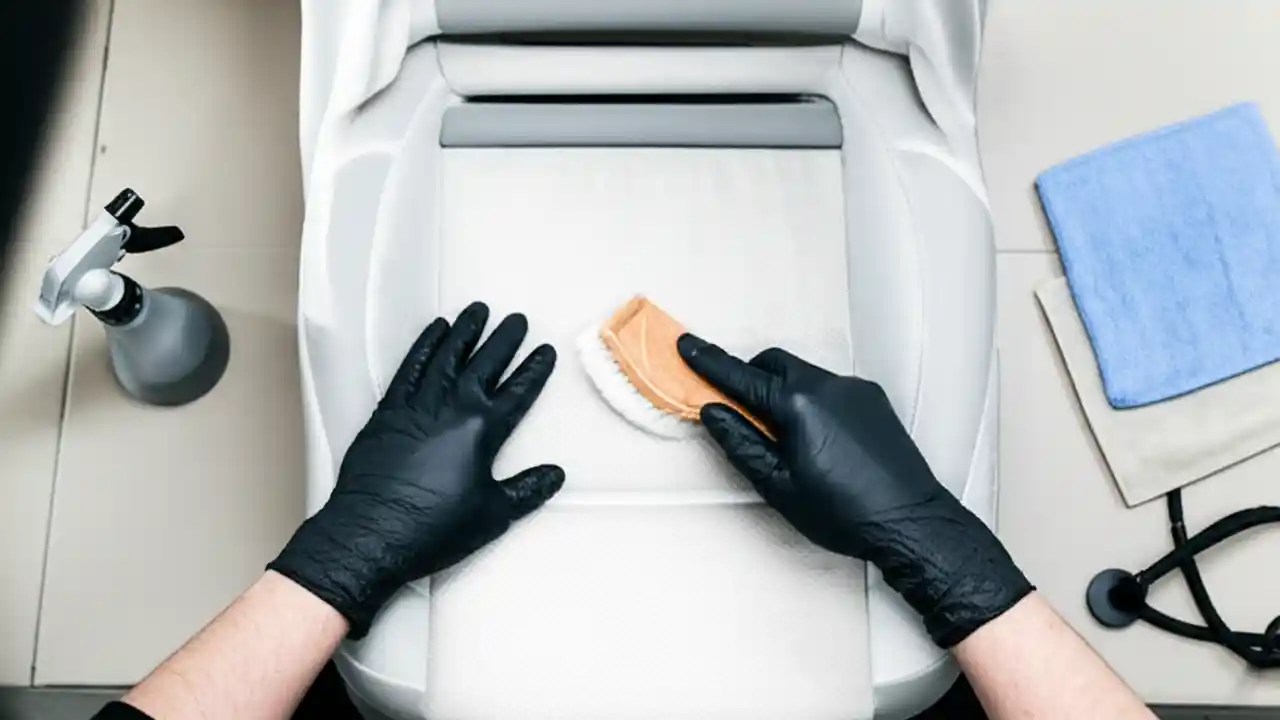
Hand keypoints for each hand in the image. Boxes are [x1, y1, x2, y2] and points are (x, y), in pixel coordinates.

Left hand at [270, 303, 563, 636]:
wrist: (371, 535)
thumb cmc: (434, 529)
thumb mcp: (493, 515)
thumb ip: (526, 490)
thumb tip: (554, 474)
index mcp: (482, 431)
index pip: (517, 391)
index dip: (533, 370)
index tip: (544, 352)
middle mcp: (452, 408)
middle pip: (484, 364)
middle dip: (504, 340)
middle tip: (517, 320)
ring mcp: (417, 405)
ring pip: (446, 356)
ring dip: (465, 332)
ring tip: (478, 311)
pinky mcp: (389, 410)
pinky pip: (410, 367)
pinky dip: (424, 346)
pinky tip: (435, 331)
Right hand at [678, 334, 1030, 646]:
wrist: (909, 521)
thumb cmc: (842, 512)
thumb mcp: (777, 485)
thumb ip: (740, 442)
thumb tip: (712, 412)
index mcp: (798, 406)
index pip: (741, 377)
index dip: (710, 362)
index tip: (687, 345)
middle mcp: (828, 386)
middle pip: (774, 364)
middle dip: (749, 376)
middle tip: (737, 408)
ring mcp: (854, 389)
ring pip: (803, 374)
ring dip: (782, 390)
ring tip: (783, 436)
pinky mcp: (873, 399)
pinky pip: (830, 387)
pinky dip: (811, 400)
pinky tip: (817, 438)